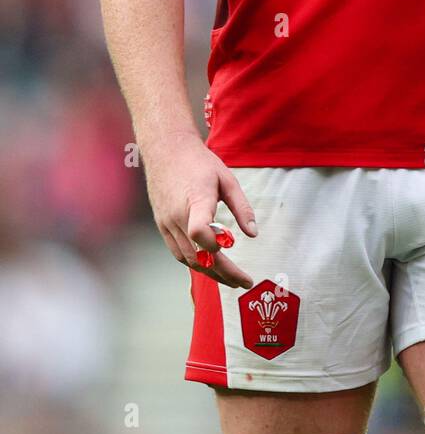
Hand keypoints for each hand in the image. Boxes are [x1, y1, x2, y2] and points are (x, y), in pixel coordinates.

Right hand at [142, 131, 257, 288]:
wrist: (165, 151)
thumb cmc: (199, 163)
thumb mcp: (227, 179)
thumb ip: (242, 207)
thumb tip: (253, 234)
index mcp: (196, 199)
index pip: (199, 230)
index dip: (213, 244)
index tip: (229, 247)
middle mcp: (177, 215)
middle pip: (197, 254)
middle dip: (223, 273)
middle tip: (244, 282)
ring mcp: (166, 223)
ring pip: (187, 259)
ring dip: (210, 273)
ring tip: (231, 279)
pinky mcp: (162, 226)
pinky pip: (178, 252)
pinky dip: (195, 262)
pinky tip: (210, 266)